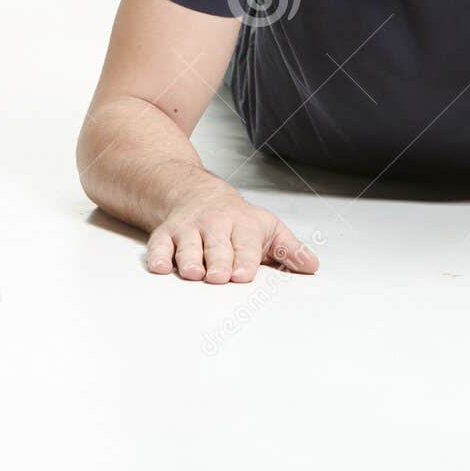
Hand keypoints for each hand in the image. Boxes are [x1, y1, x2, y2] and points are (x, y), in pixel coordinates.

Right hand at [146, 182, 319, 284]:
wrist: (198, 193)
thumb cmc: (237, 219)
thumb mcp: (268, 229)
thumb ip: (289, 250)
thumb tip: (312, 266)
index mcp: (242, 226)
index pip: (246, 244)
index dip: (245, 259)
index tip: (244, 274)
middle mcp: (215, 226)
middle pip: (216, 246)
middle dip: (218, 260)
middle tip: (219, 276)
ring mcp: (188, 230)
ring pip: (187, 245)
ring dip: (189, 259)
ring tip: (192, 274)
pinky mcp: (165, 235)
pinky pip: (159, 245)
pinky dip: (158, 256)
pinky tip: (160, 267)